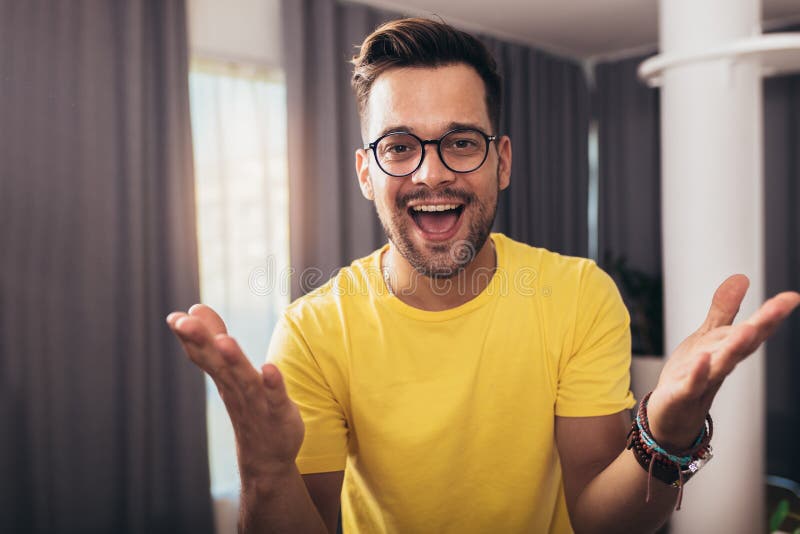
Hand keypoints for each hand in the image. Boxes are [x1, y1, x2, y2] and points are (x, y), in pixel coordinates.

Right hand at [166, 305, 303, 481]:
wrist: (265, 458)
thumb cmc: (246, 406)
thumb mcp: (229, 370)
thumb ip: (213, 338)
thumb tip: (195, 308)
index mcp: (223, 377)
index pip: (203, 355)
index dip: (190, 337)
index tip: (175, 317)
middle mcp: (235, 388)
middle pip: (217, 363)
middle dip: (202, 341)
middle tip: (185, 322)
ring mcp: (256, 402)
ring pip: (243, 379)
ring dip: (233, 360)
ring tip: (224, 339)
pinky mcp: (278, 413)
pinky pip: (275, 398)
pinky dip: (272, 384)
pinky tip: (270, 368)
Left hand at [646, 274, 799, 449]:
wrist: (670, 415)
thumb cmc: (691, 374)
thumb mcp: (707, 337)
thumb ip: (723, 311)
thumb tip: (742, 277)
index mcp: (728, 349)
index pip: (754, 331)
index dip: (772, 314)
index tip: (792, 297)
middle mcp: (721, 364)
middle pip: (744, 344)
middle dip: (761, 326)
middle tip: (780, 306)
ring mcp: (704, 380)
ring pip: (722, 363)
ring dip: (735, 348)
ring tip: (747, 329)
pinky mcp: (683, 394)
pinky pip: (692, 384)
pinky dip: (698, 373)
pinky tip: (702, 359)